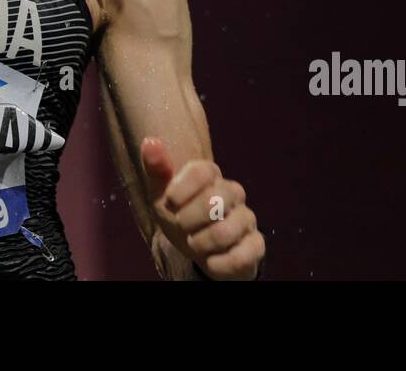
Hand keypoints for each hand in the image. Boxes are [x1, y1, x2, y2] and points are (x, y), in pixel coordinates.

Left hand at [141, 136, 264, 279]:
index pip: (201, 172)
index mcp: (211, 175)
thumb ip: (157, 170)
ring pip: (224, 232)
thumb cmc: (181, 216)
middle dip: (187, 220)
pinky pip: (241, 256)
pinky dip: (218, 263)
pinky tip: (211, 260)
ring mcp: (246, 218)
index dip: (180, 190)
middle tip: (181, 225)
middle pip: (213, 201)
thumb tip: (150, 141)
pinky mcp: (255, 244)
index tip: (170, 202)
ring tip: (195, 242)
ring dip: (200, 244)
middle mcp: (233, 192)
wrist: (200, 250)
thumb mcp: (162, 196)